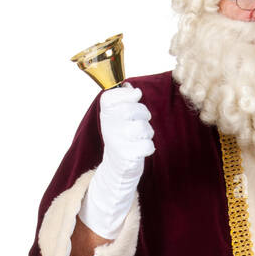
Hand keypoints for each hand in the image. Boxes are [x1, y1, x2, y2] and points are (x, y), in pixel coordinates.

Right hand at [78, 84, 154, 239]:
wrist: (117, 167)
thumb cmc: (122, 136)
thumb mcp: (119, 116)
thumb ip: (124, 99)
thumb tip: (132, 88)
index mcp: (105, 112)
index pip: (116, 94)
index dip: (129, 94)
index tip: (134, 97)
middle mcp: (108, 125)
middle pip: (136, 110)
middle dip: (144, 115)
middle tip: (139, 122)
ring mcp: (116, 140)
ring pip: (144, 128)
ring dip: (147, 133)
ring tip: (140, 138)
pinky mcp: (126, 155)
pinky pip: (148, 145)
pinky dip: (149, 148)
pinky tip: (140, 150)